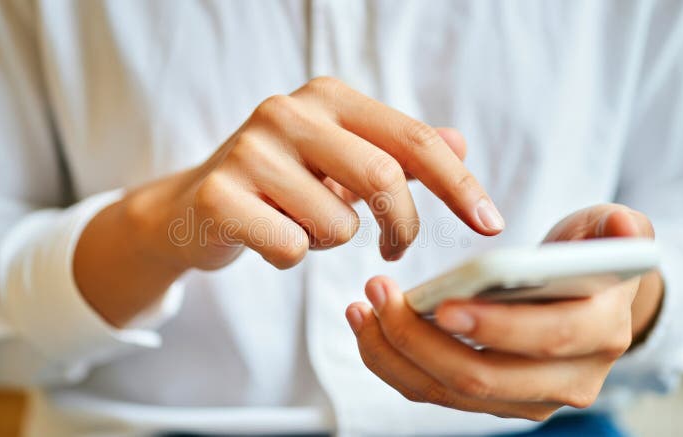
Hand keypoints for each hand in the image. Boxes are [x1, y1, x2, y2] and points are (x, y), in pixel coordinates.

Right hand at [74, 77, 501, 325]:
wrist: (192, 206)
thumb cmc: (280, 184)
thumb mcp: (340, 159)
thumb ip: (396, 150)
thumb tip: (459, 143)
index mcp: (326, 97)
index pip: (411, 139)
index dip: (458, 184)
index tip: (490, 224)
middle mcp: (287, 111)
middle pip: (383, 178)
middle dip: (402, 227)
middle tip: (394, 248)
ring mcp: (249, 151)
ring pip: (337, 224)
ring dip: (331, 241)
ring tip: (301, 225)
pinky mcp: (220, 195)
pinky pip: (291, 247)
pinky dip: (290, 256)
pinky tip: (267, 238)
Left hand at [346, 204, 662, 419]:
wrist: (587, 300)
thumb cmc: (589, 258)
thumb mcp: (609, 232)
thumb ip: (619, 228)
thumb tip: (625, 228)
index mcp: (600, 333)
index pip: (547, 339)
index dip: (496, 326)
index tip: (444, 305)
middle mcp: (567, 380)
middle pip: (483, 377)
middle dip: (421, 340)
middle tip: (379, 294)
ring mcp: (526, 398)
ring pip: (448, 391)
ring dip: (395, 352)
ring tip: (362, 306)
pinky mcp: (491, 400)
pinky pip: (433, 390)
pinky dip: (393, 361)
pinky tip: (367, 323)